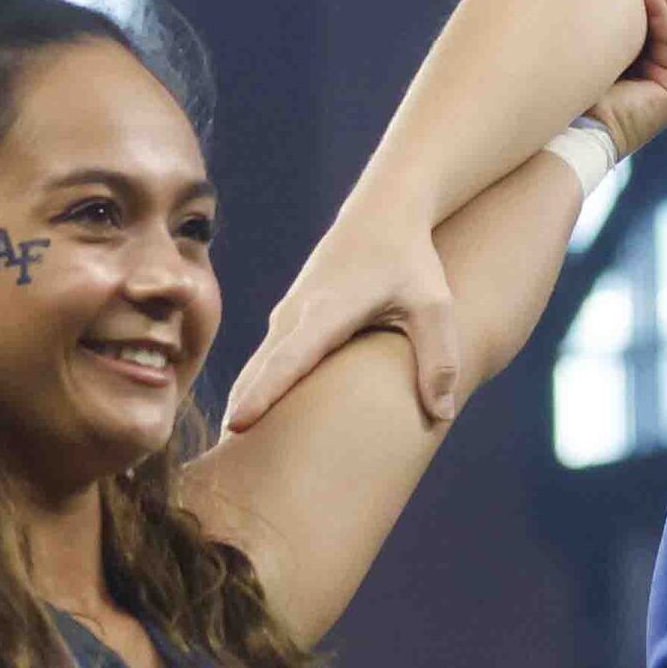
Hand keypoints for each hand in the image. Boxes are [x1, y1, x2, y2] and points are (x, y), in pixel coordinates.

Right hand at [225, 197, 461, 437]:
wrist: (384, 212)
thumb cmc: (411, 258)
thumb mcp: (435, 306)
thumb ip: (439, 359)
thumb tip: (443, 415)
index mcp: (328, 310)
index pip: (290, 358)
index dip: (264, 391)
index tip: (237, 422)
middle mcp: (298, 312)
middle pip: (263, 368)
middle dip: (243, 409)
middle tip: (222, 455)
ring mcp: (289, 313)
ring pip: (261, 364)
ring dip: (245, 400)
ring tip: (229, 448)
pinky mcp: (291, 317)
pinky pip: (269, 358)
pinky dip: (256, 386)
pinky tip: (249, 418)